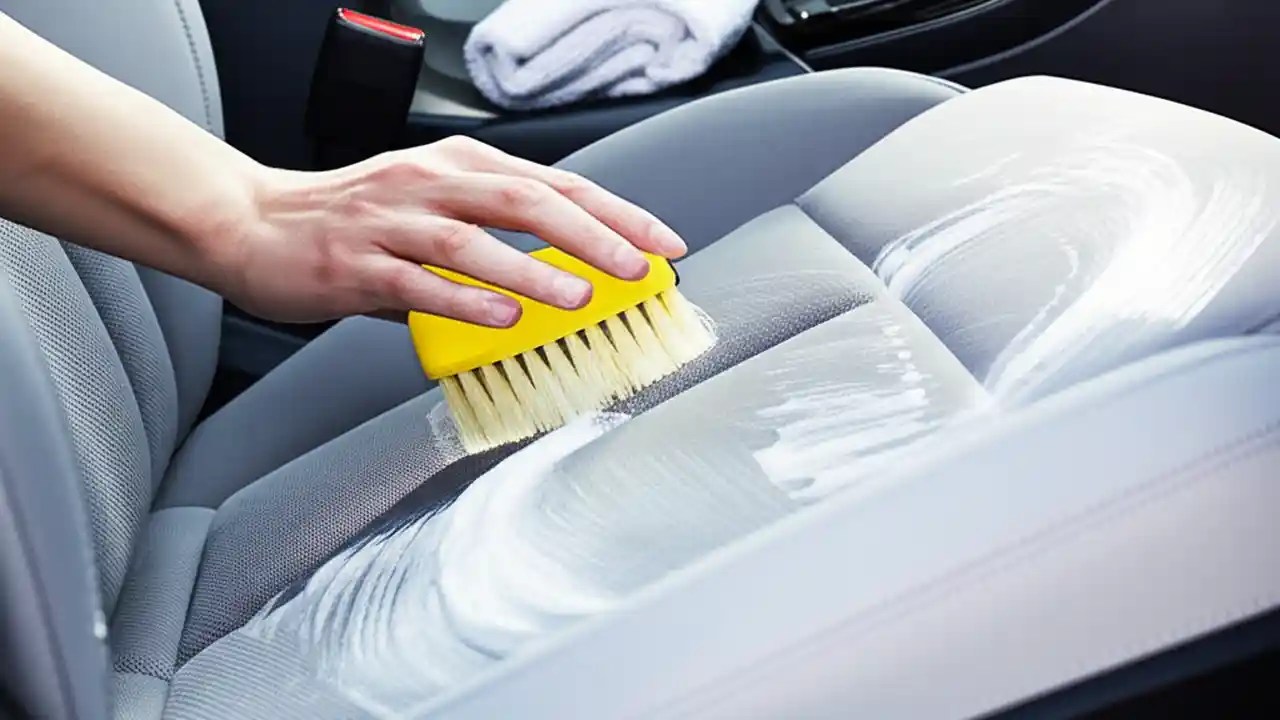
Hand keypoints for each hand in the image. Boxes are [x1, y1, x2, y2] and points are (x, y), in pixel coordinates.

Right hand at [221, 136, 686, 326]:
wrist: (252, 223)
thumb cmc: (350, 219)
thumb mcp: (429, 207)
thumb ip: (490, 236)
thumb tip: (564, 277)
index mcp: (455, 166)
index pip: (554, 183)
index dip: (614, 213)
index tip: (661, 244)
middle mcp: (427, 183)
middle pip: (525, 199)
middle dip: (591, 235)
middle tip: (638, 268)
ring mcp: (389, 222)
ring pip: (472, 239)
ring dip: (533, 268)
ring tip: (580, 296)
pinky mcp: (355, 264)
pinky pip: (418, 282)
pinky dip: (465, 300)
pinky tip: (504, 317)